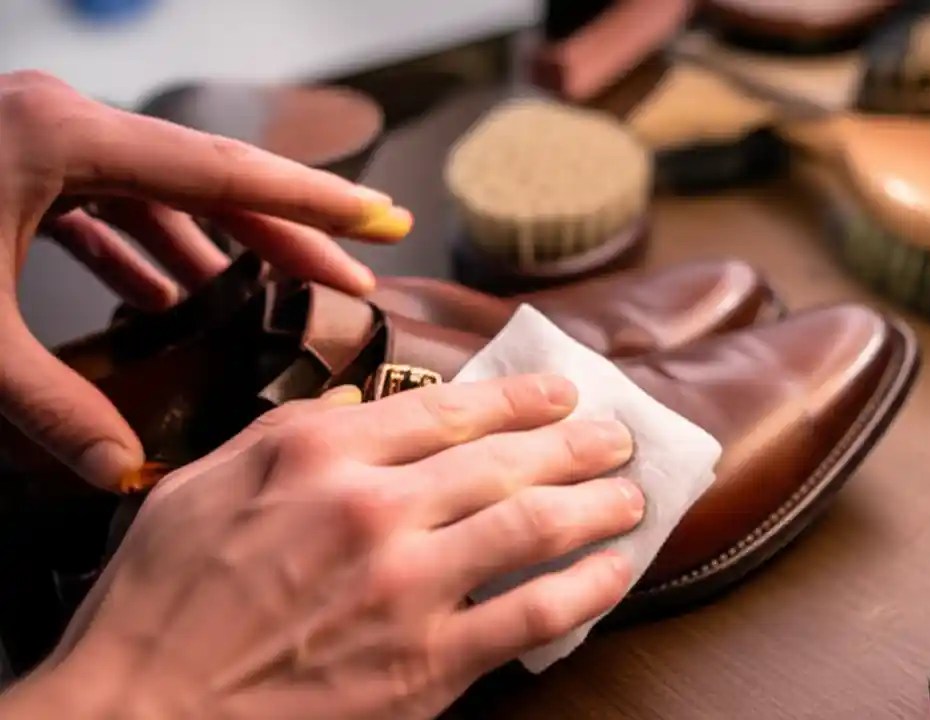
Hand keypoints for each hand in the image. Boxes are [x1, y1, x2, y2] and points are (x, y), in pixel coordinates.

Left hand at [0, 70, 414, 488]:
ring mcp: (39, 141)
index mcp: (63, 142)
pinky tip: (179, 293)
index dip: (313, 203)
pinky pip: (113, 202)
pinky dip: (153, 246)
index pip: (224, 171)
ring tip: (284, 296)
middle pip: (210, 180)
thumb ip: (47, 406)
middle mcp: (63, 127)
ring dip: (223, 244)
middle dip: (286, 232)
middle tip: (355, 278)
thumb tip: (121, 473)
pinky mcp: (17, 166)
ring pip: (166, 191)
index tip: (381, 223)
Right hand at [2, 374, 640, 719]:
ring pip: (535, 525)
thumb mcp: (201, 487)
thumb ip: (284, 434)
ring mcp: (407, 587)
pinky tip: (615, 571)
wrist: (136, 719)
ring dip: (598, 504)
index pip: (449, 409)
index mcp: (316, 453)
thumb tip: (352, 405)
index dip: (519, 397)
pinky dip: (586, 587)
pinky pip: (531, 613)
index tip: (559, 391)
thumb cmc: (160, 605)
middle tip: (615, 435)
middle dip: (577, 442)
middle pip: (507, 459)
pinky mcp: (426, 664)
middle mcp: (372, 507)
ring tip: (632, 495)